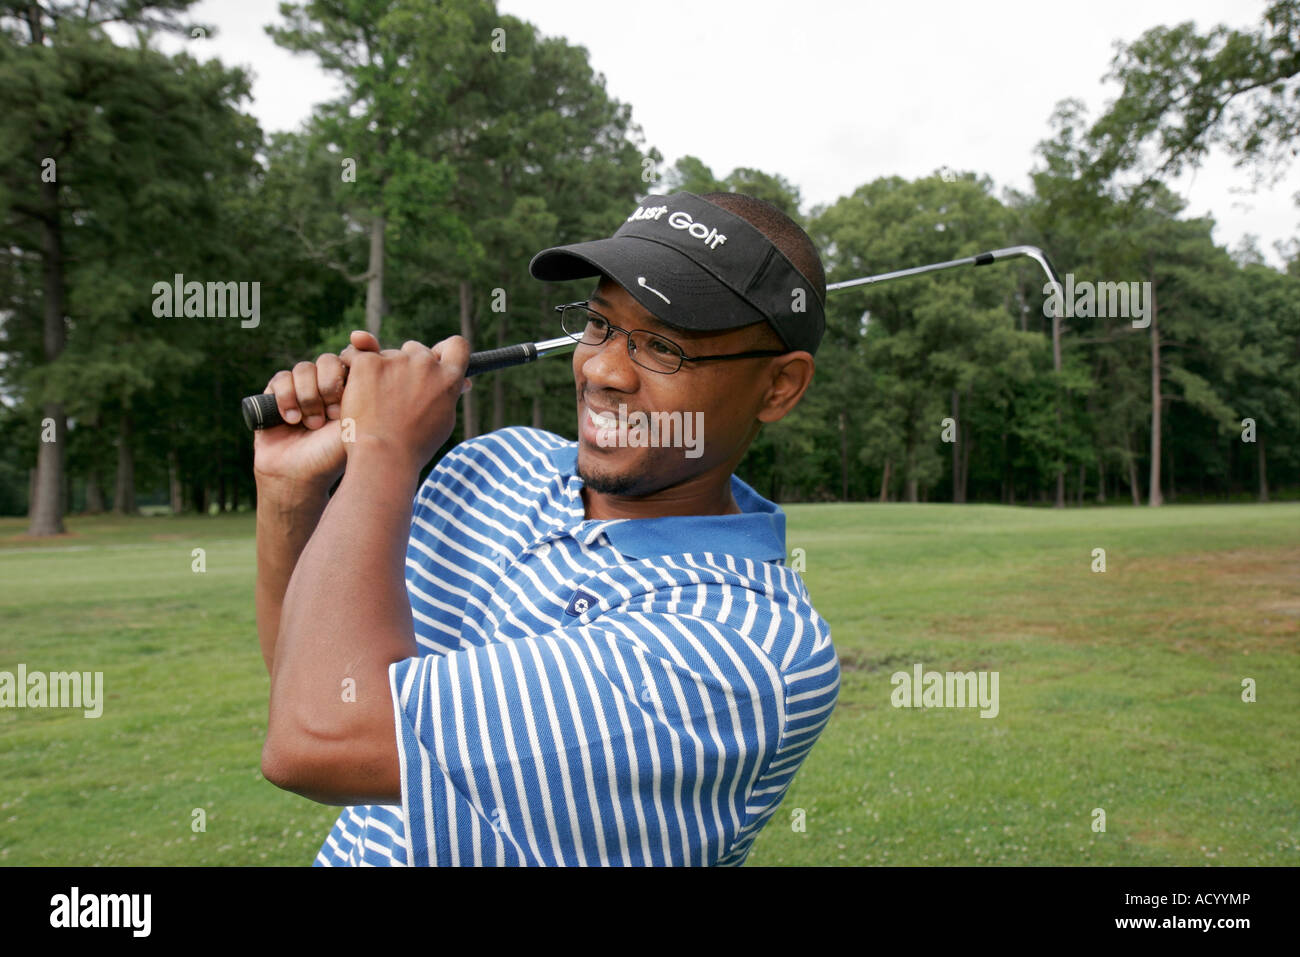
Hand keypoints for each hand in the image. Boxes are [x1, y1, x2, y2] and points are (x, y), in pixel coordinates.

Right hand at [252, 332, 382, 492]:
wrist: (300, 476)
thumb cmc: (334, 454)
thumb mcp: (357, 422)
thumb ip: (366, 391)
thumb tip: (370, 356)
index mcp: (350, 388)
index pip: (351, 357)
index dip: (350, 363)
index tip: (350, 379)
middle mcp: (326, 385)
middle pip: (327, 361)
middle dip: (328, 386)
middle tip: (332, 414)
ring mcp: (301, 388)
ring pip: (303, 369)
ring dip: (308, 397)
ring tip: (311, 424)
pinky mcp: (277, 393)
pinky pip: (281, 378)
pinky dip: (286, 397)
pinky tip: (291, 419)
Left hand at [337, 332, 470, 471]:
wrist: (384, 457)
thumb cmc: (413, 446)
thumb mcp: (443, 420)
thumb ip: (448, 395)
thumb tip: (461, 381)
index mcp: (448, 378)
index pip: (456, 346)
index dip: (445, 350)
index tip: (436, 358)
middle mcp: (425, 363)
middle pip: (415, 349)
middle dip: (406, 365)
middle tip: (395, 394)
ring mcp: (396, 360)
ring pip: (386, 354)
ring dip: (381, 370)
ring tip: (374, 403)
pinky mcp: (368, 363)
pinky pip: (356, 355)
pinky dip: (353, 368)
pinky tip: (352, 389)